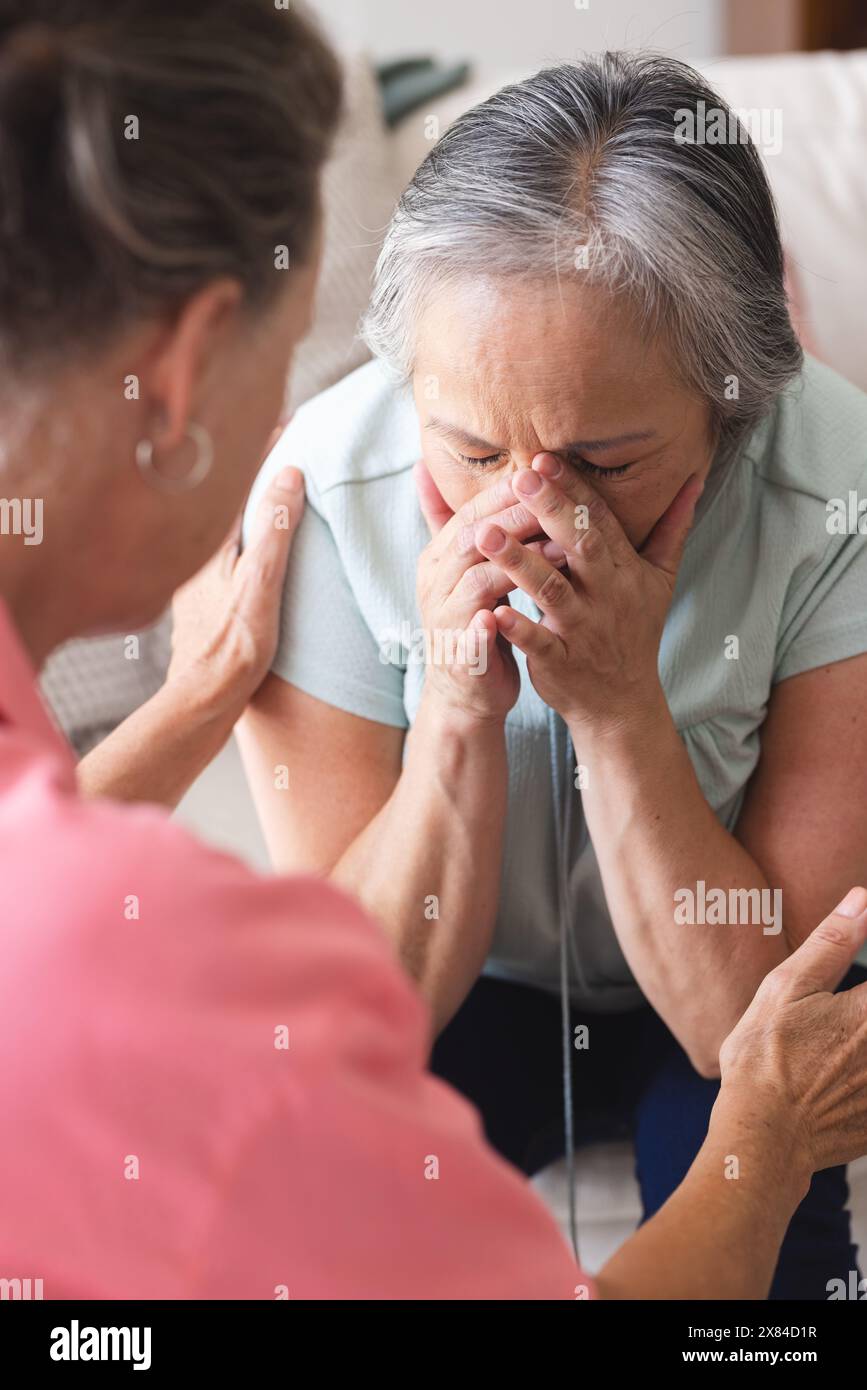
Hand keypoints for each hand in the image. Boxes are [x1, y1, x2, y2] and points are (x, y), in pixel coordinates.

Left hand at [168, 458, 304, 722]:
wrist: (202, 702)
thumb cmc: (233, 649)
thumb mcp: (262, 584)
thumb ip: (275, 531)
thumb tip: (289, 475)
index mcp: (213, 547)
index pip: (242, 485)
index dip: (266, 452)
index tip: (288, 424)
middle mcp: (199, 560)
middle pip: (229, 505)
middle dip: (254, 476)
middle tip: (280, 447)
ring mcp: (197, 584)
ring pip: (224, 535)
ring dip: (248, 513)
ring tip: (273, 495)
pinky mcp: (202, 607)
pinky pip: (224, 560)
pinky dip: (243, 545)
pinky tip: (254, 556)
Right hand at [414, 462, 554, 725]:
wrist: (465, 690)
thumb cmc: (476, 619)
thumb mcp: (469, 567)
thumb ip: (463, 524)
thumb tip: (431, 465)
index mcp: (441, 556)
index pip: (473, 510)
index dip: (508, 490)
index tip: (548, 472)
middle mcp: (437, 582)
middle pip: (474, 537)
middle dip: (515, 517)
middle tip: (558, 502)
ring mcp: (445, 618)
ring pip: (477, 582)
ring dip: (516, 564)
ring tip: (559, 551)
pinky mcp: (459, 656)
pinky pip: (471, 636)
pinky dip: (489, 625)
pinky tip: (513, 614)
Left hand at [474, 453, 702, 737]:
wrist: (622, 701)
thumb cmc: (635, 631)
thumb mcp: (661, 580)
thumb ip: (672, 528)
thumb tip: (694, 480)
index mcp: (626, 570)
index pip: (598, 521)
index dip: (573, 489)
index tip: (545, 457)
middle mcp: (607, 595)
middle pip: (579, 546)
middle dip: (550, 510)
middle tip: (519, 476)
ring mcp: (584, 630)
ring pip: (551, 591)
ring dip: (519, 562)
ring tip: (484, 534)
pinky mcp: (561, 662)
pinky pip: (539, 643)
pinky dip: (517, 629)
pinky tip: (493, 611)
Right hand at [719, 887, 866, 1175]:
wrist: (762, 1136)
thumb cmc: (765, 1059)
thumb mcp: (786, 989)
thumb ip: (830, 943)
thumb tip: (861, 899)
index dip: (865, 967)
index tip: (850, 991)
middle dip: (857, 1014)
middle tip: (828, 1021)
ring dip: (861, 1045)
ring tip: (832, 1044)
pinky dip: (863, 1080)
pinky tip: (842, 1074)